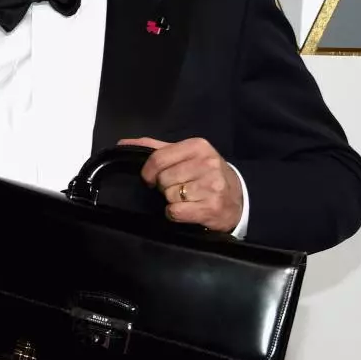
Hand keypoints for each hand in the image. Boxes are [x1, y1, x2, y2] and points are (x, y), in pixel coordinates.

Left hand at [120, 137, 242, 232]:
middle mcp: (207, 163)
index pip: (157, 158)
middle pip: (163, 179)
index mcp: (197, 146)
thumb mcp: (186, 156)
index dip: (148, 172)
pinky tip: (188, 210)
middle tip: (178, 188)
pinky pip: (175, 212)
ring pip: (169, 195)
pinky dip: (176, 214)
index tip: (151, 179)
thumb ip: (155, 148)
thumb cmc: (206, 176)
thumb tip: (122, 144)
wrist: (238, 200)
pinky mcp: (211, 207)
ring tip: (187, 198)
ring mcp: (211, 186)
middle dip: (164, 187)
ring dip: (172, 201)